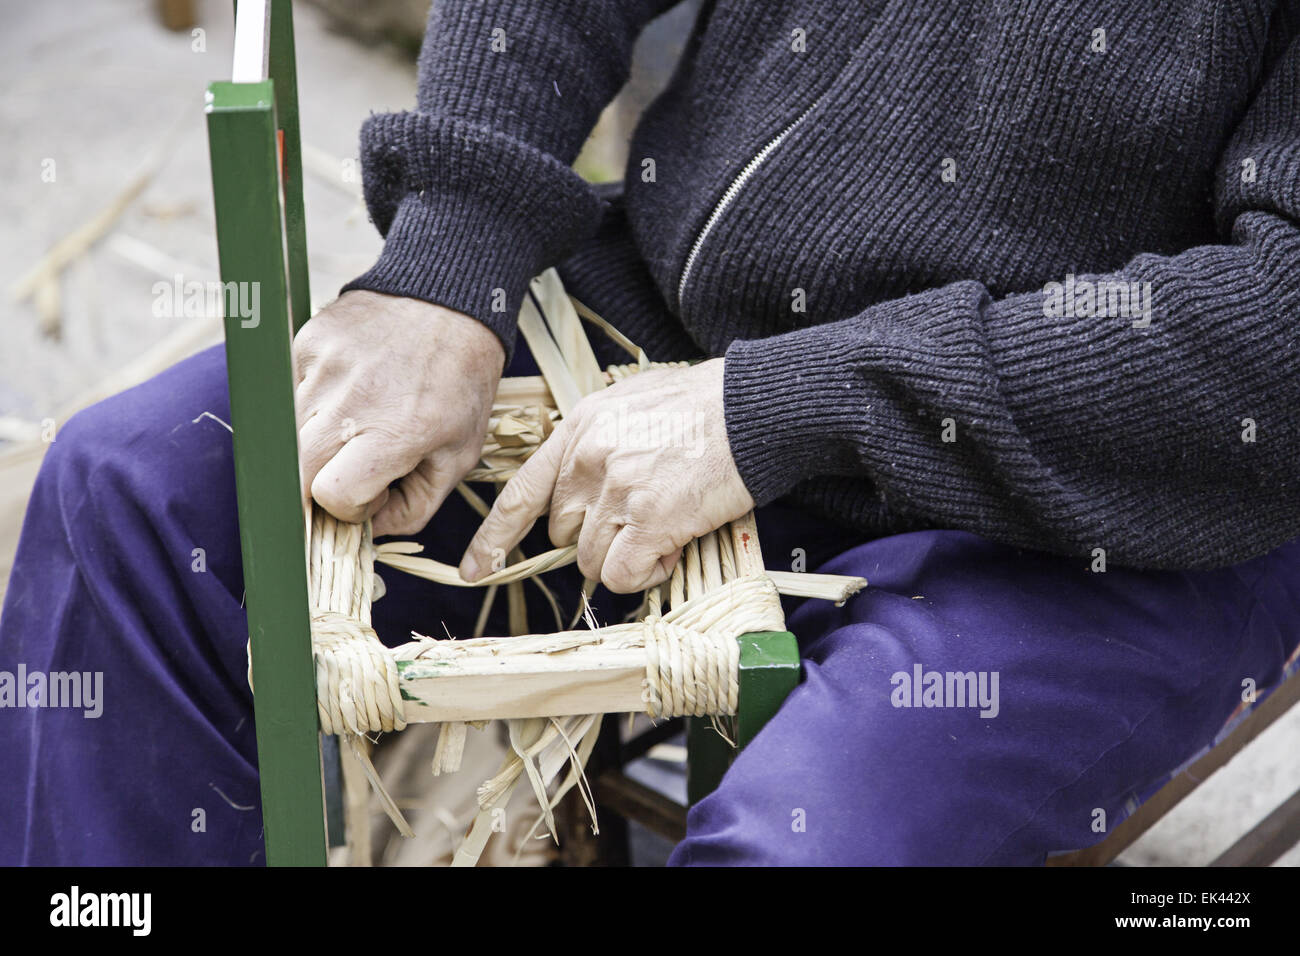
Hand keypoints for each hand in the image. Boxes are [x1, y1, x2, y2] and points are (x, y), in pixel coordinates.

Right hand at [293, 290, 503, 536]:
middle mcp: (352, 399)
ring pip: (288, 435)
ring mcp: (323, 366)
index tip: (373, 492)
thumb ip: (414, 508)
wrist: (450, 299)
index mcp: (397, 432)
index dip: (349, 507)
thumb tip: (366, 529)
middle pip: (297, 472)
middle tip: (353, 471)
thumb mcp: (459, 455)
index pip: (331, 495)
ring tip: (358, 423)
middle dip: (319, 485)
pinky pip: (289, 393)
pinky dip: (312, 405)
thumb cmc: (461, 383)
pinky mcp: (307, 341)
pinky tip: (349, 389)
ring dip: (317, 444)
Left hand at [460, 359, 754, 592]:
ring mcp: (616, 491)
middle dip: (597, 538)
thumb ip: (598, 445)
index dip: (495, 538)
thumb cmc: (703, 408)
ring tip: (668, 526)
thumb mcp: (630, 407)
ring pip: (592, 560)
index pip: (521, 493)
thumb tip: (588, 492)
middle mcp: (588, 461)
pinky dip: (646, 573)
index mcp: (578, 430)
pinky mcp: (649, 520)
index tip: (476, 568)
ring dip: (627, 557)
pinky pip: (624, 574)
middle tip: (642, 519)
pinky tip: (673, 547)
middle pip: (563, 534)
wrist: (752, 408)